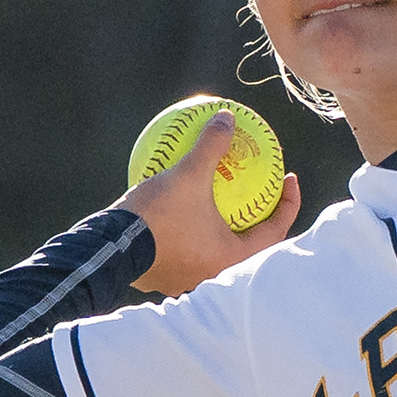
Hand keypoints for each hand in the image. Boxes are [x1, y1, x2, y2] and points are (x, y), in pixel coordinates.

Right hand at [113, 109, 301, 295]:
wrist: (107, 247)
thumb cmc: (156, 215)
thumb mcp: (188, 174)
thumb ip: (211, 146)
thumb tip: (227, 117)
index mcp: (230, 258)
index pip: (275, 231)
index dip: (288, 204)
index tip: (289, 179)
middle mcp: (213, 274)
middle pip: (251, 243)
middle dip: (259, 215)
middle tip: (264, 189)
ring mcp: (188, 279)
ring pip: (217, 249)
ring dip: (225, 225)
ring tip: (226, 197)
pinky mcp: (165, 275)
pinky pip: (189, 249)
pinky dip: (194, 228)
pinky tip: (183, 204)